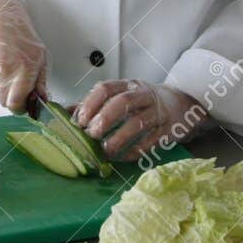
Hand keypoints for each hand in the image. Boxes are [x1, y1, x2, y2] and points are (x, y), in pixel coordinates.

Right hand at [0, 0, 46, 112]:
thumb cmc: (21, 34)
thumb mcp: (40, 56)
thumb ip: (40, 81)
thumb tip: (41, 99)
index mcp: (23, 71)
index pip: (16, 104)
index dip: (20, 107)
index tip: (23, 103)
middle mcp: (4, 73)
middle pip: (4, 101)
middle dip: (11, 96)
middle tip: (16, 81)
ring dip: (1, 84)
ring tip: (6, 64)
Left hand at [73, 80, 206, 161]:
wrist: (181, 105)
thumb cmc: (142, 103)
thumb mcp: (121, 96)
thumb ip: (93, 104)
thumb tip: (62, 113)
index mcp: (127, 85)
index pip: (107, 88)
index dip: (91, 103)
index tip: (79, 121)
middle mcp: (143, 95)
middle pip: (123, 102)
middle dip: (104, 119)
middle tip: (91, 135)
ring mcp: (157, 113)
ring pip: (138, 123)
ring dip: (118, 138)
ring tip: (104, 150)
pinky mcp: (167, 131)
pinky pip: (150, 143)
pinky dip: (133, 152)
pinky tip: (121, 158)